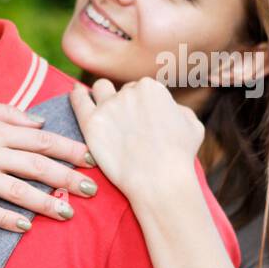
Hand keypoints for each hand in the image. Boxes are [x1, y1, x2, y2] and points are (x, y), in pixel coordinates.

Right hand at [0, 98, 97, 231]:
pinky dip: (6, 218)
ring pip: (16, 189)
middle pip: (36, 164)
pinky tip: (25, 227)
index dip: (70, 148)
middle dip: (67, 177)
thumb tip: (40, 122)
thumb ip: (8, 113)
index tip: (92, 159)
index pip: (41, 138)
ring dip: (45, 202)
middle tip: (92, 190)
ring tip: (67, 213)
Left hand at [70, 77, 203, 200]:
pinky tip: (75, 93)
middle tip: (128, 125)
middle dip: (126, 104)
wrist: (159, 179)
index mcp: (152, 87)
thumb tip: (169, 108)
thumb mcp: (193, 125)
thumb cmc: (179, 156)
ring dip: (102, 94)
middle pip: (123, 91)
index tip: (144, 121)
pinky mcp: (91, 123)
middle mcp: (129, 91)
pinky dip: (77, 95)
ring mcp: (108, 106)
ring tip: (102, 107)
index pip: (143, 89)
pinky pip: (78, 100)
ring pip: (101, 89)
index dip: (144, 106)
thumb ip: (179, 109)